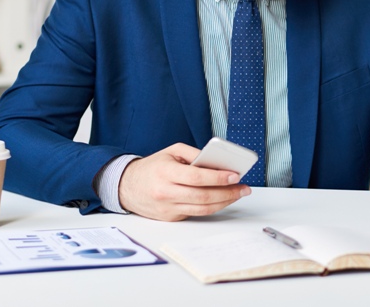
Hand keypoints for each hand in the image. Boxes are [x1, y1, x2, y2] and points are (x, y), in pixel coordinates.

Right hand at [118, 143, 250, 220]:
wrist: (126, 187)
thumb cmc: (152, 167)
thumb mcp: (171, 152)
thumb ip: (194, 154)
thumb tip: (217, 162)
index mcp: (166, 172)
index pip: (196, 177)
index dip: (217, 177)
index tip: (234, 175)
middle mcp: (166, 192)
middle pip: (203, 196)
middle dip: (228, 192)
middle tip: (244, 187)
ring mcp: (168, 208)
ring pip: (202, 209)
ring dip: (224, 202)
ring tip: (238, 194)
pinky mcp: (170, 218)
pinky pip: (196, 213)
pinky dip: (212, 206)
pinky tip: (223, 199)